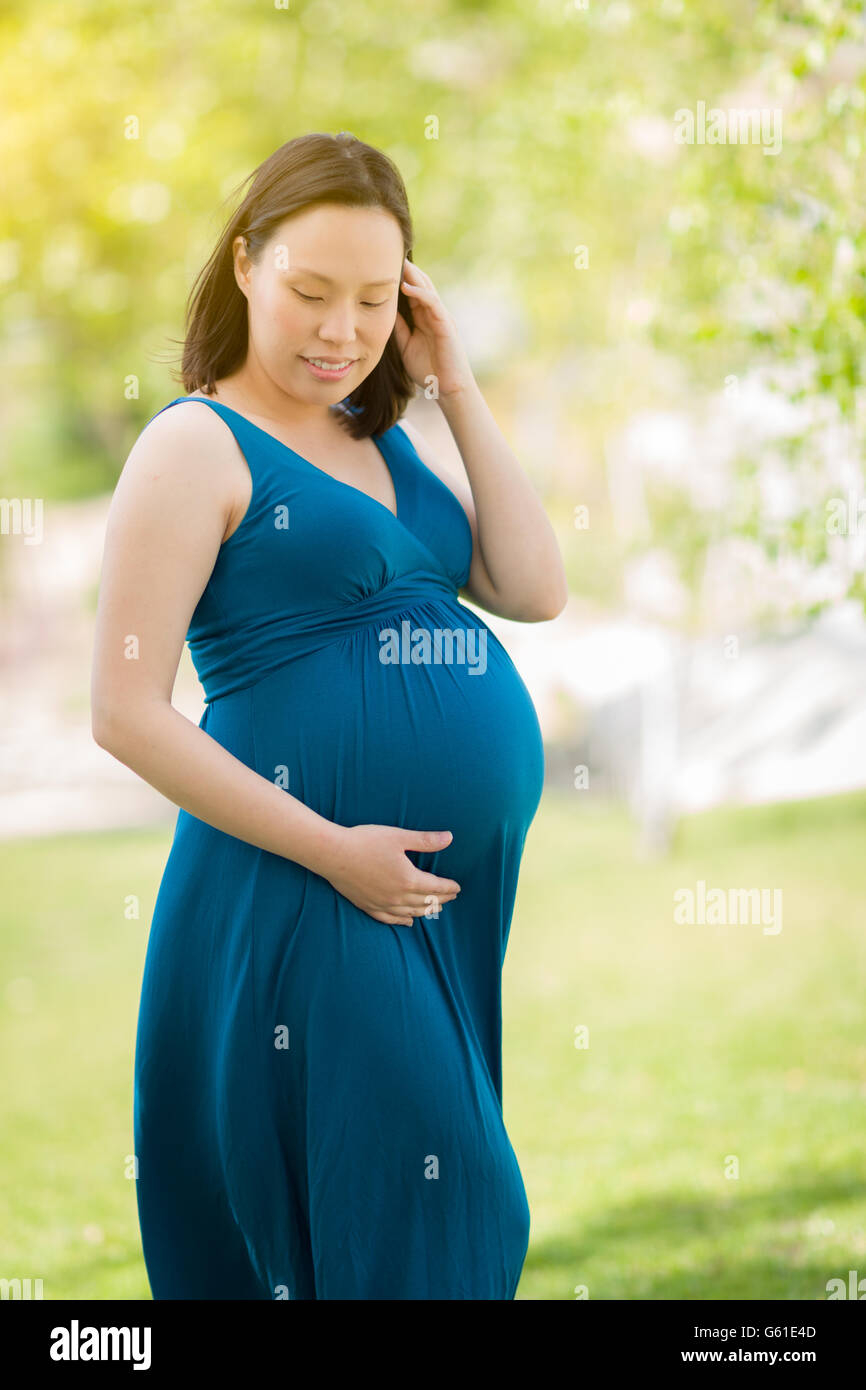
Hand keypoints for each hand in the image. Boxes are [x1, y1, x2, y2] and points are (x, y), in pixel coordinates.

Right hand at [323, 824, 461, 925]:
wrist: (333, 854)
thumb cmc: (365, 841)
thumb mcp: (399, 837)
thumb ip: (425, 840)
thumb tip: (449, 838)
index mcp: (409, 880)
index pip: (436, 887)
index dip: (449, 888)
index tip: (458, 888)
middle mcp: (398, 897)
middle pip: (426, 902)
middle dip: (441, 900)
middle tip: (450, 897)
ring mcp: (382, 904)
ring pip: (411, 913)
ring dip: (425, 911)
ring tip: (435, 908)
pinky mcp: (368, 906)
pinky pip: (390, 919)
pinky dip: (403, 921)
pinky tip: (409, 922)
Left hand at [393, 258, 474, 399]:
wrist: (447, 388)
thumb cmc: (428, 370)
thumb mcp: (405, 345)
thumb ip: (398, 327)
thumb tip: (385, 311)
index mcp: (424, 318)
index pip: (412, 292)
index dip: (400, 279)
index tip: (382, 266)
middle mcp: (434, 314)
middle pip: (420, 285)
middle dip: (407, 270)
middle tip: (390, 254)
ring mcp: (441, 317)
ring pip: (427, 289)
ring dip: (413, 275)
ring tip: (399, 262)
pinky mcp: (446, 325)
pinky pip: (433, 303)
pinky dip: (421, 293)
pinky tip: (407, 286)